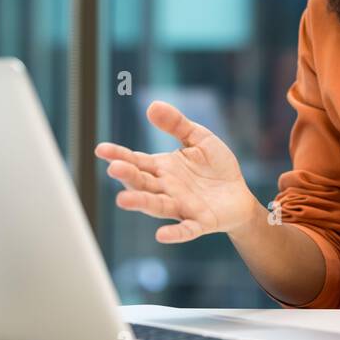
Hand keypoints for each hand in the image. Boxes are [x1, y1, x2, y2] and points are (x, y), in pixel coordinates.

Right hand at [96, 100, 258, 242]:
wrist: (239, 195)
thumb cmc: (215, 167)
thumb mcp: (199, 139)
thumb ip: (177, 125)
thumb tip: (152, 105)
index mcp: (163, 168)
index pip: (136, 161)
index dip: (119, 155)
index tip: (101, 149)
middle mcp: (167, 188)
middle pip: (143, 183)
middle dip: (128, 177)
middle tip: (114, 169)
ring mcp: (182, 206)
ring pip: (157, 205)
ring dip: (141, 203)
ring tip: (123, 200)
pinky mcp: (200, 222)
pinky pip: (185, 229)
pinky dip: (175, 233)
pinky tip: (161, 235)